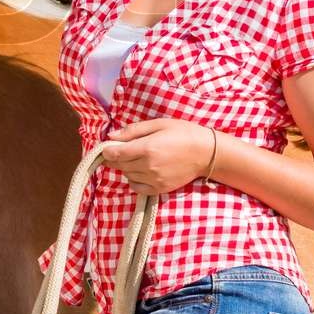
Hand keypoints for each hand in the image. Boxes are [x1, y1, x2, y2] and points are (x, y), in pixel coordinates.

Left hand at [100, 118, 215, 196]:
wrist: (206, 153)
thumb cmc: (183, 133)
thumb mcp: (159, 124)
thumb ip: (133, 130)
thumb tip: (111, 137)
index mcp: (146, 148)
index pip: (114, 154)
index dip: (107, 150)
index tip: (109, 146)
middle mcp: (148, 166)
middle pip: (119, 165)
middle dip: (116, 157)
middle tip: (124, 149)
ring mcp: (154, 180)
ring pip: (127, 175)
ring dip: (126, 167)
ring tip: (137, 157)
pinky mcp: (159, 189)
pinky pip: (137, 188)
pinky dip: (134, 180)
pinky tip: (141, 171)